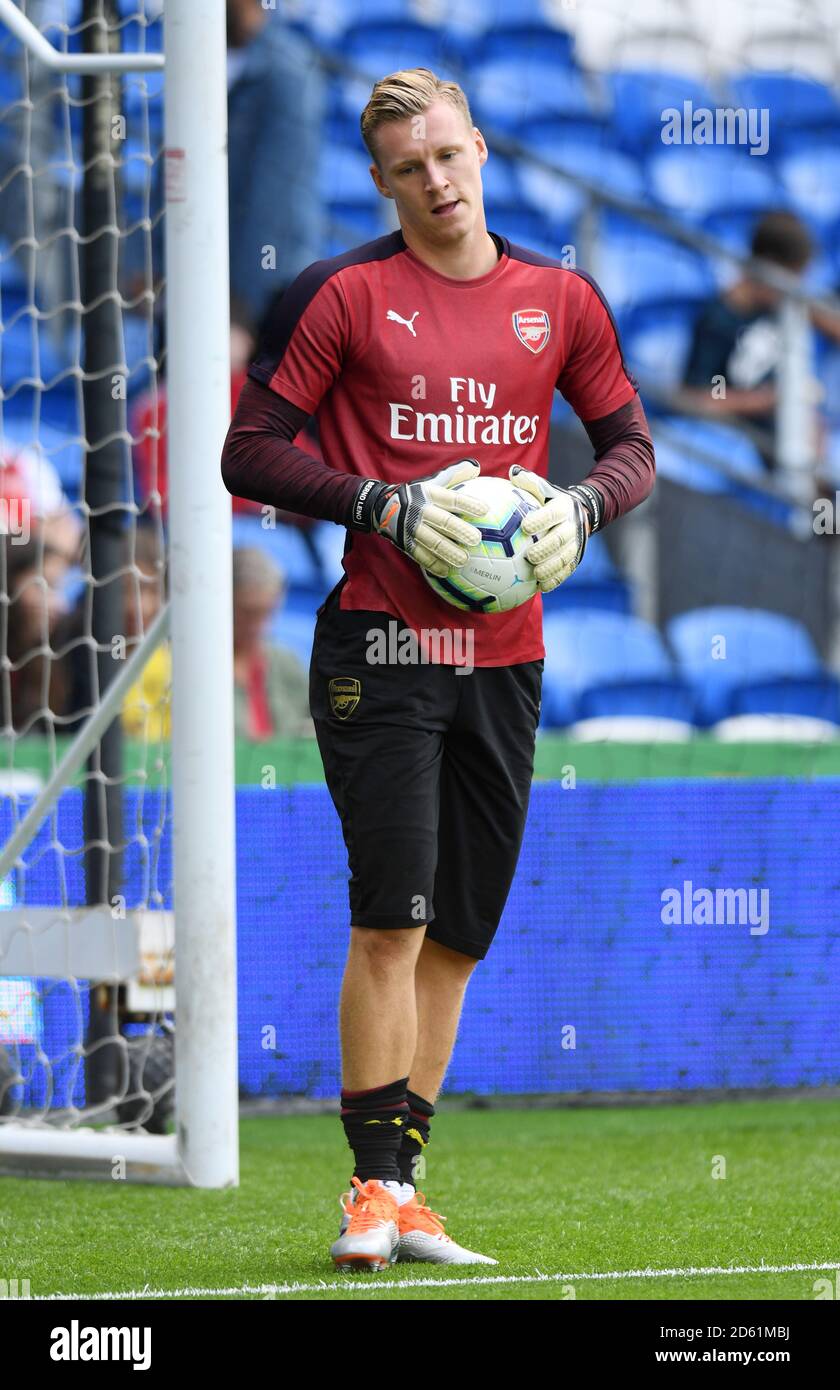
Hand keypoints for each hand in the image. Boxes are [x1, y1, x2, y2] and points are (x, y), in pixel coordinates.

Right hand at [351, 459, 488, 576]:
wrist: (382, 505)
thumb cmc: (417, 493)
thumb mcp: (433, 480)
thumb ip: (454, 474)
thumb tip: (476, 467)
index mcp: (430, 493)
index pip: (451, 498)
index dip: (467, 503)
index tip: (485, 510)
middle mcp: (420, 510)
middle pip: (443, 521)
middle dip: (460, 530)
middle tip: (476, 539)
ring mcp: (411, 528)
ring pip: (432, 541)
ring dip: (448, 552)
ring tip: (464, 560)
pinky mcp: (405, 543)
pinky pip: (420, 555)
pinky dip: (433, 564)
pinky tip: (445, 571)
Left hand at [509, 466, 601, 591]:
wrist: (579, 513)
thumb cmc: (550, 501)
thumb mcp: (543, 489)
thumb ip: (528, 482)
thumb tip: (512, 473)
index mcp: (563, 508)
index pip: (552, 514)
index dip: (541, 520)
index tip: (525, 527)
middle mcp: (572, 526)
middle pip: (560, 539)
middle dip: (546, 548)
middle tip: (530, 556)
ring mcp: (575, 544)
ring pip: (565, 558)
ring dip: (551, 568)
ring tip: (536, 575)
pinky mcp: (575, 559)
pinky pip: (566, 571)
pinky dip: (555, 580)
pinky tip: (542, 587)